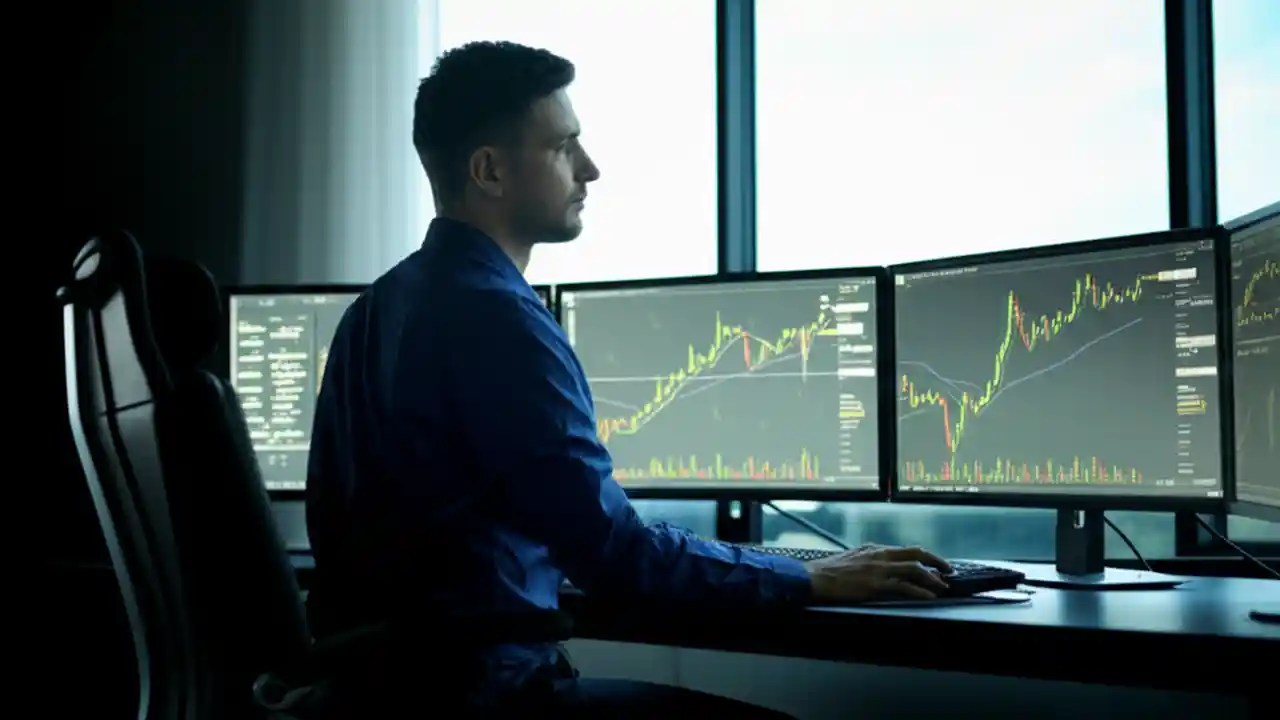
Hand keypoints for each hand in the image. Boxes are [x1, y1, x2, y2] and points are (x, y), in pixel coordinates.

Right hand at [804, 545, 951, 602]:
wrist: (814, 578)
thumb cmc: (828, 571)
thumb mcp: (851, 559)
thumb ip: (868, 560)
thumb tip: (879, 566)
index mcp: (874, 549)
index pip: (905, 550)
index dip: (924, 556)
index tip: (934, 563)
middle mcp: (880, 555)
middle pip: (916, 554)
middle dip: (935, 561)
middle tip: (948, 570)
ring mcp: (879, 570)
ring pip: (914, 570)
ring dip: (932, 579)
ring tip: (942, 587)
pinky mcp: (875, 585)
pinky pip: (904, 587)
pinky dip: (920, 592)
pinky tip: (929, 597)